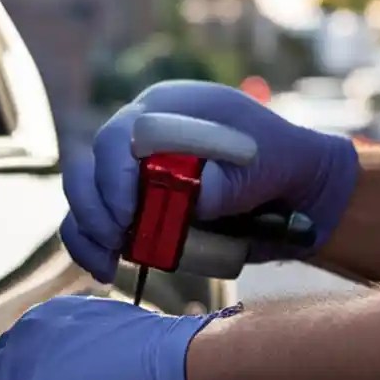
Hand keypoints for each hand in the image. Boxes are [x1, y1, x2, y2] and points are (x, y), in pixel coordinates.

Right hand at [62, 80, 359, 281]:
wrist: (296, 193)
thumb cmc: (283, 162)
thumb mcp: (272, 161)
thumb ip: (235, 177)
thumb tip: (197, 195)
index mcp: (169, 109)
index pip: (121, 134)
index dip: (115, 174)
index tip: (130, 213)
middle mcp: (142, 137)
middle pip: (92, 163)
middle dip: (96, 206)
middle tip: (119, 239)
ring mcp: (135, 174)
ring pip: (84, 195)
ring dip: (87, 229)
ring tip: (110, 262)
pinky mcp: (136, 209)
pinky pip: (93, 224)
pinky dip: (89, 247)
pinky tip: (106, 270)